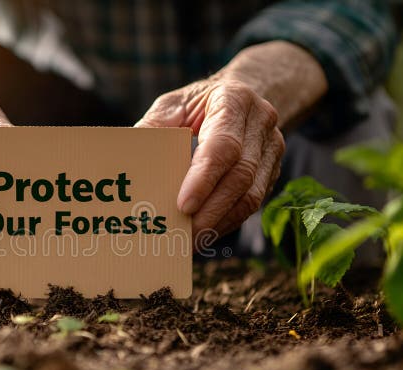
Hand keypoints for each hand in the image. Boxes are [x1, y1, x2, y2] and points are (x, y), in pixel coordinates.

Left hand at [136, 75, 283, 243]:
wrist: (243, 94)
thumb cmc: (199, 103)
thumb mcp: (174, 104)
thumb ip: (154, 127)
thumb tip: (130, 160)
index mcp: (234, 101)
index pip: (224, 145)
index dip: (204, 178)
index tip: (183, 205)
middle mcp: (260, 124)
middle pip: (240, 175)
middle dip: (211, 211)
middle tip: (184, 235)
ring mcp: (272, 149)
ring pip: (251, 195)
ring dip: (220, 222)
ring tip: (191, 241)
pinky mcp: (272, 172)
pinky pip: (252, 204)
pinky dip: (227, 222)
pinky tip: (205, 234)